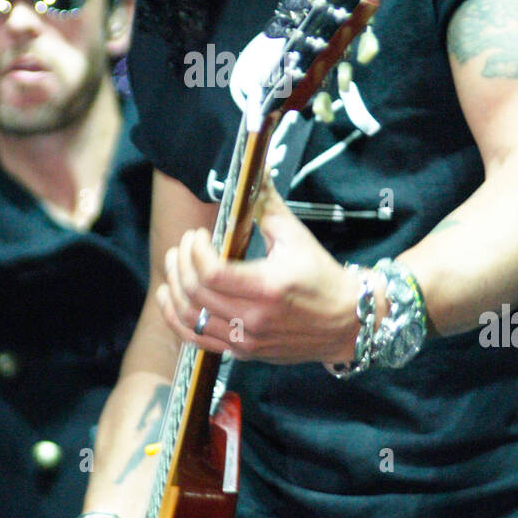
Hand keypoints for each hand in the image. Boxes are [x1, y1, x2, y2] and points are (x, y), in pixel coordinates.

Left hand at [156, 177, 369, 363]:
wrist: (347, 322)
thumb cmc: (322, 276)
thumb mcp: (296, 235)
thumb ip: (266, 202)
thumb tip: (254, 166)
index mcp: (268, 286)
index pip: (212, 272)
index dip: (195, 251)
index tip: (198, 235)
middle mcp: (255, 318)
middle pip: (196, 293)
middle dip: (181, 262)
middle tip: (185, 244)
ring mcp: (247, 339)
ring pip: (190, 318)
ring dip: (173, 288)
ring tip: (175, 264)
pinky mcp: (244, 351)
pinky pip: (197, 341)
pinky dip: (176, 319)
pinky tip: (170, 298)